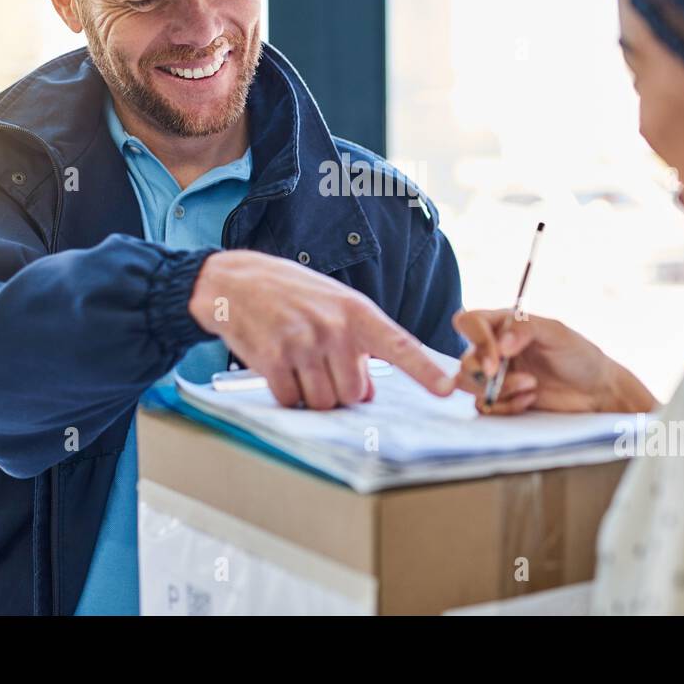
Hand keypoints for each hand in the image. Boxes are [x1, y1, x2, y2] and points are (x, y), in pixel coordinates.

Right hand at [189, 250, 454, 408]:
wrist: (235, 282)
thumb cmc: (291, 295)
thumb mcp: (334, 306)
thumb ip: (358, 345)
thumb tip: (368, 393)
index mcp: (357, 312)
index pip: (399, 346)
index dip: (425, 371)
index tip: (448, 388)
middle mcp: (334, 327)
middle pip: (355, 394)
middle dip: (339, 390)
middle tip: (319, 363)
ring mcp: (303, 343)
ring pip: (324, 402)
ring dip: (311, 395)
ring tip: (297, 362)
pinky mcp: (273, 359)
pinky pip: (292, 401)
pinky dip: (286, 394)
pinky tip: (277, 367)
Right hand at [449, 309, 654, 414]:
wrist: (595, 391)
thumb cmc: (578, 355)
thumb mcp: (557, 333)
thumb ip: (526, 329)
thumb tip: (500, 344)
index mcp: (502, 325)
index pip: (469, 323)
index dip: (476, 340)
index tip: (496, 361)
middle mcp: (493, 349)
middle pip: (465, 360)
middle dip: (486, 374)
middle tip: (523, 379)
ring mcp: (495, 376)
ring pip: (470, 386)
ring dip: (500, 390)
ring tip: (531, 385)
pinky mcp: (500, 400)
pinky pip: (485, 407)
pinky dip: (507, 405)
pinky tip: (531, 398)